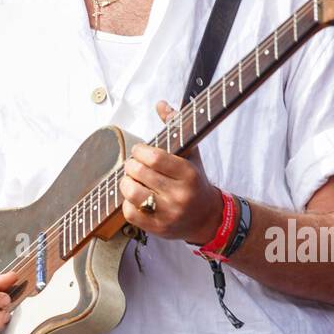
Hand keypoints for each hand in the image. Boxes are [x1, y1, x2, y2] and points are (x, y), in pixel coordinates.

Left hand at [119, 100, 223, 243]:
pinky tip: (135, 197)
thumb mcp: (191, 153)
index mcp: (188, 174)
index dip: (140, 151)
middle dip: (131, 164)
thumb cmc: (195, 181)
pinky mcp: (158, 229)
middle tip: (134, 164)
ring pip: (131, 193)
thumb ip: (176, 126)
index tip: (140, 150)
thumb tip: (161, 104)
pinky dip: (127, 202)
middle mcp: (179, 195)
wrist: (207, 218)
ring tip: (132, 179)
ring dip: (126, 182)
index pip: (154, 157)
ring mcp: (168, 214)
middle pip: (139, 173)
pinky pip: (130, 212)